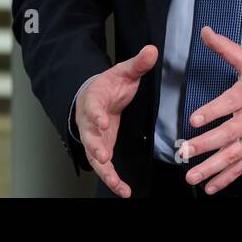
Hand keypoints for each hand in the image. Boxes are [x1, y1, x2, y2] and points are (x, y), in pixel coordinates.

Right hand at [76, 44, 157, 196]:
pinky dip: (112, 180)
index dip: (96, 115)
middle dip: (96, 146)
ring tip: (116, 183)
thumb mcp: (123, 72)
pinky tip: (123, 191)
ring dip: (105, 170)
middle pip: (89, 136)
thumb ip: (137, 64)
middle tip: (104, 155)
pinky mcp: (101, 149)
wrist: (94, 95)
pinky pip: (104, 168)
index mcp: (93, 100)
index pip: (92, 107)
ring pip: (95, 157)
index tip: (103, 122)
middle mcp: (89, 122)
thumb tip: (152, 49)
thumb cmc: (108, 85)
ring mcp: (94, 138)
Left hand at [178, 25, 241, 194]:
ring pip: (233, 155)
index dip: (212, 111)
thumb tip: (206, 32)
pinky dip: (226, 179)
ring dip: (211, 167)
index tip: (194, 118)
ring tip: (192, 175)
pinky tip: (210, 186)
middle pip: (228, 133)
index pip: (230, 102)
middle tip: (185, 152)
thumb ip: (226, 49)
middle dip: (205, 144)